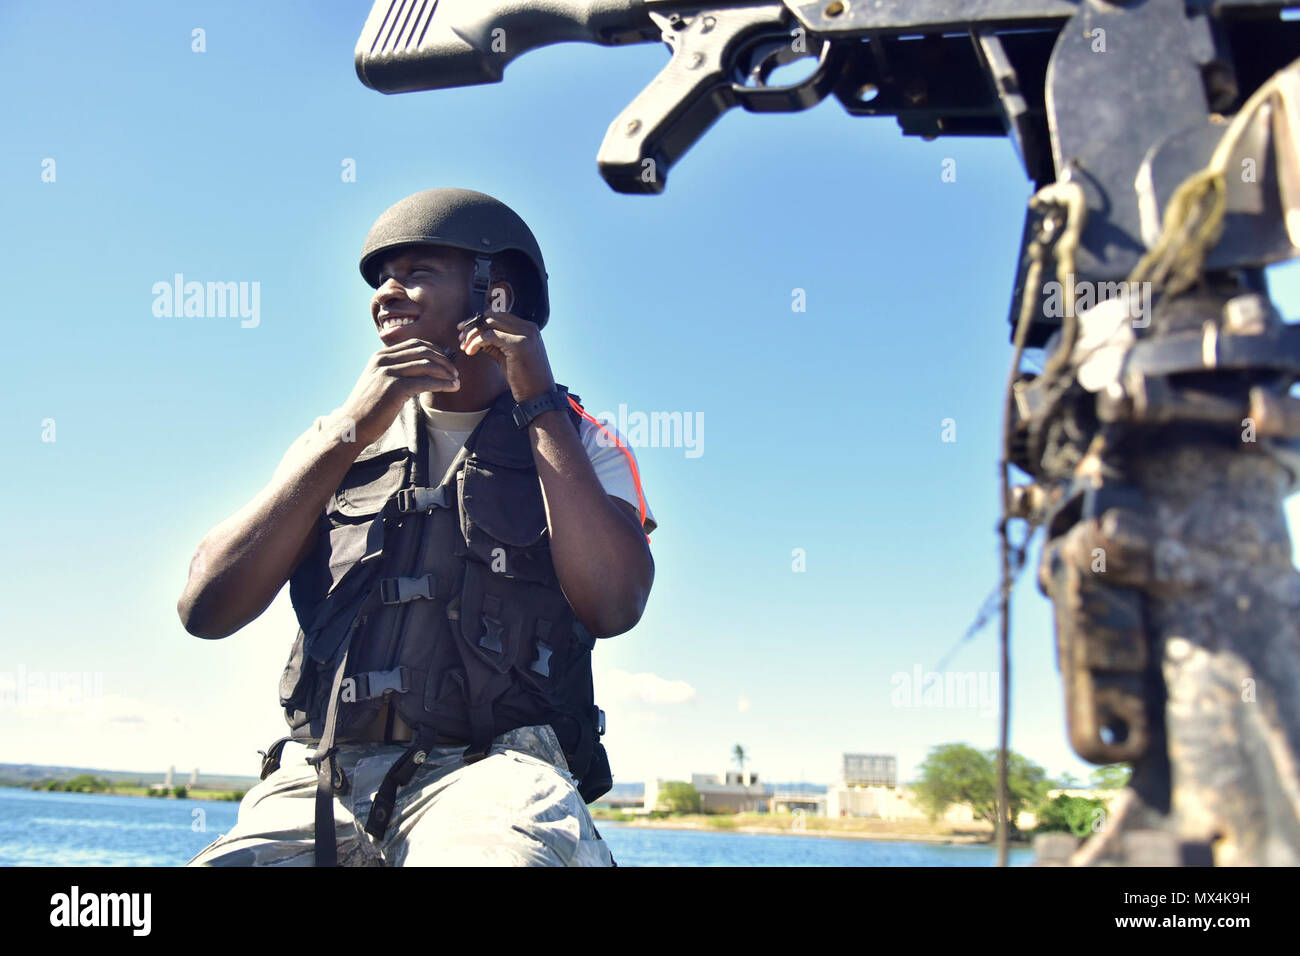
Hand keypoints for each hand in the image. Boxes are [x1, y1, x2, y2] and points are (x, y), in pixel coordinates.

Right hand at [337, 338, 459, 446]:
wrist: (352, 425)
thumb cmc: (369, 408)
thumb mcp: (379, 381)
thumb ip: (396, 372)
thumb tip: (423, 370)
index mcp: (380, 356)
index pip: (415, 344)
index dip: (436, 351)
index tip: (447, 362)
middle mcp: (384, 360)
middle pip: (424, 351)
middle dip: (444, 361)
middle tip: (455, 372)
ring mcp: (388, 373)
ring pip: (427, 365)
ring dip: (446, 372)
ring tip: (456, 381)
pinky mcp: (395, 388)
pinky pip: (426, 382)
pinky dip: (442, 384)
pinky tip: (451, 388)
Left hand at [458, 312, 554, 401]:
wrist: (538, 396)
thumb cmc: (524, 380)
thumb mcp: (508, 357)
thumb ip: (495, 344)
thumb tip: (477, 337)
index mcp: (528, 328)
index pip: (498, 316)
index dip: (479, 321)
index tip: (464, 331)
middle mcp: (528, 328)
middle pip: (492, 316)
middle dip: (473, 325)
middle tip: (461, 338)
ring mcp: (525, 334)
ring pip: (489, 324)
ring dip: (472, 334)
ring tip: (464, 346)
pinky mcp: (518, 344)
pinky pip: (489, 336)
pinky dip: (476, 342)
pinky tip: (471, 352)